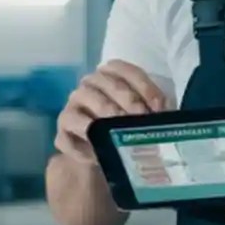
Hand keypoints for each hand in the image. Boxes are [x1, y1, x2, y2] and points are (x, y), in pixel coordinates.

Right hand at [54, 60, 169, 164]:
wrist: (99, 153)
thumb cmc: (123, 128)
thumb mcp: (142, 117)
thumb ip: (153, 111)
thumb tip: (161, 113)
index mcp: (112, 74)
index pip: (128, 71)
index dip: (144, 87)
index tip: (158, 108)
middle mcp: (91, 82)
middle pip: (110, 84)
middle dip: (128, 101)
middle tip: (140, 119)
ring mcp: (74, 101)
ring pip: (86, 98)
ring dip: (104, 116)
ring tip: (117, 133)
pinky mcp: (63, 124)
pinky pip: (70, 126)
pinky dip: (83, 139)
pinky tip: (96, 153)